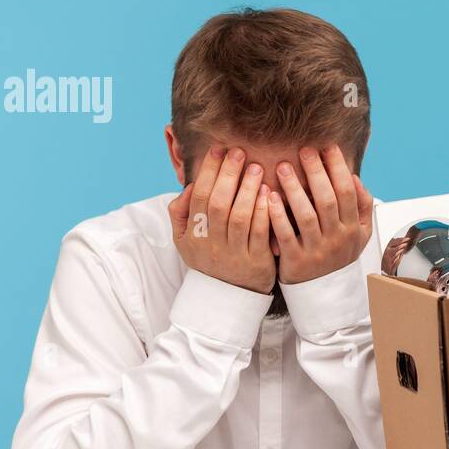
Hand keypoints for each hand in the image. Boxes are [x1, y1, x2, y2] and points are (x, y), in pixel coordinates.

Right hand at [168, 146, 276, 293]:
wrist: (227, 298)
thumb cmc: (208, 259)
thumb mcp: (185, 241)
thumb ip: (180, 213)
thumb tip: (189, 186)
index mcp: (193, 235)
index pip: (199, 197)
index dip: (208, 172)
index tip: (218, 150)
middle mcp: (212, 244)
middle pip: (218, 204)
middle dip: (228, 175)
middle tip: (239, 153)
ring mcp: (234, 254)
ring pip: (239, 217)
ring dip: (248, 189)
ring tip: (256, 167)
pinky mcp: (256, 261)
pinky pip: (259, 233)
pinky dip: (263, 212)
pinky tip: (268, 193)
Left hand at [268, 145, 373, 284]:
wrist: (324, 293)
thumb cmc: (339, 254)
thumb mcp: (360, 234)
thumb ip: (362, 206)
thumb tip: (355, 178)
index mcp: (353, 228)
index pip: (347, 192)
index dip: (338, 168)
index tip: (327, 147)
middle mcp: (337, 238)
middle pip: (327, 199)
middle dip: (316, 172)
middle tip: (303, 150)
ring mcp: (317, 250)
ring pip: (306, 215)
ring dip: (295, 189)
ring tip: (282, 167)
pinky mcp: (296, 260)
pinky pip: (286, 234)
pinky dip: (278, 215)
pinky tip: (269, 196)